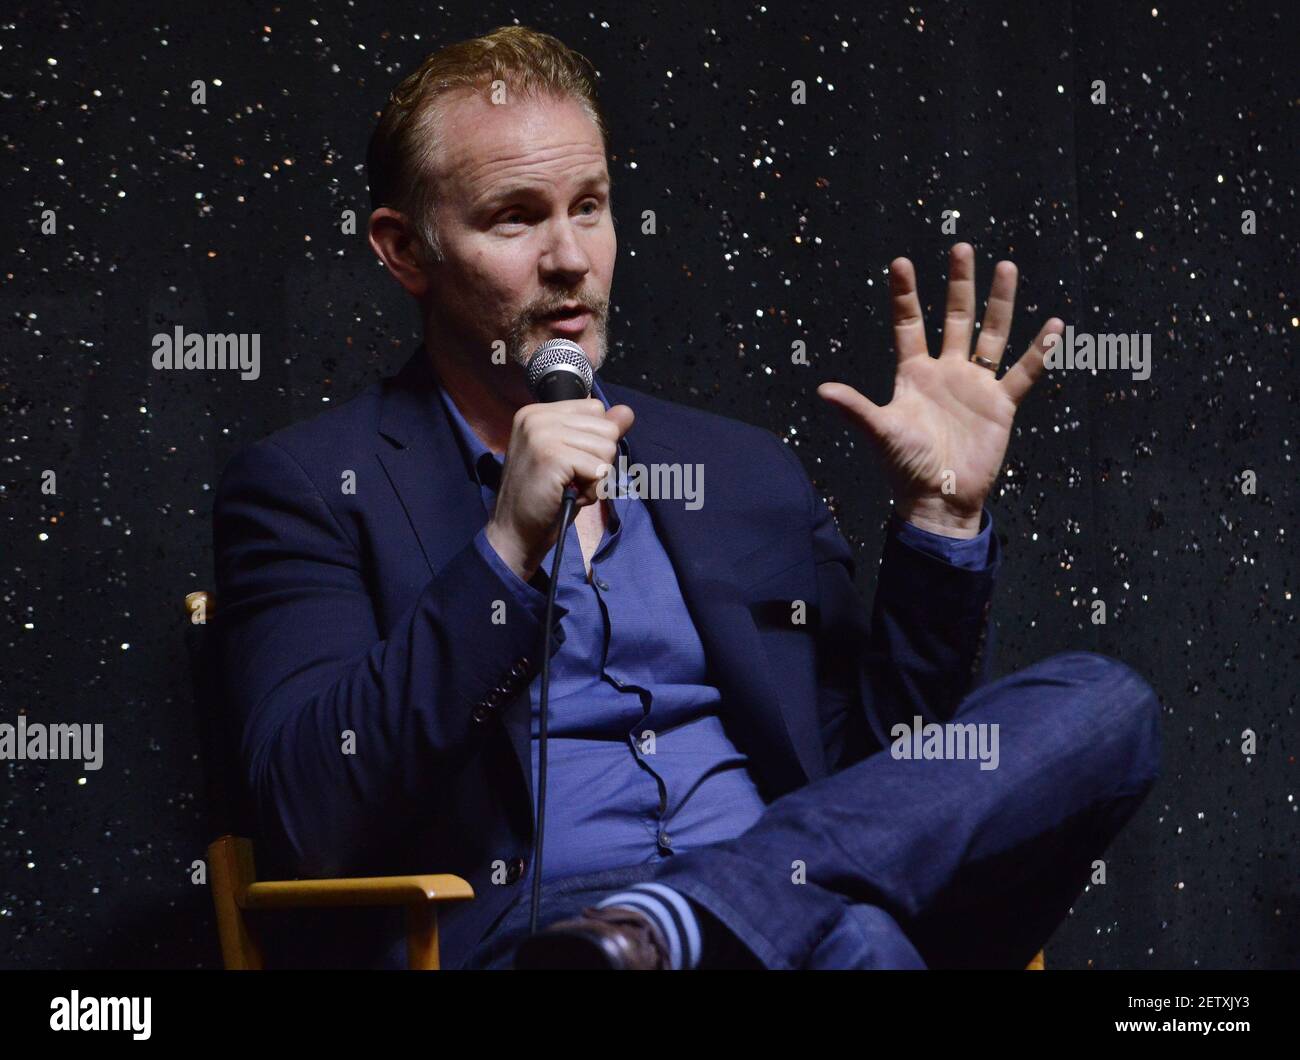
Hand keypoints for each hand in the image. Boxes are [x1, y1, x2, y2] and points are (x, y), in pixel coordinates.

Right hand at [486, 398, 634, 579]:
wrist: (515, 532)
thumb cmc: (545, 497)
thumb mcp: (573, 458)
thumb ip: (597, 433)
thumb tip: (627, 411)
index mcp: (537, 412)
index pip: (595, 408)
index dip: (594, 442)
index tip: (570, 464)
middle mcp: (537, 417)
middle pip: (606, 428)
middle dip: (598, 461)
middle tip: (570, 480)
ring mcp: (542, 434)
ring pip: (607, 448)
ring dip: (596, 478)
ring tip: (569, 488)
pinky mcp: (551, 455)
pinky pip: (600, 469)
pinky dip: (592, 490)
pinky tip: (571, 496)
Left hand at [818, 243, 1062, 537]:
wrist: (939, 500)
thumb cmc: (906, 467)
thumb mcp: (880, 432)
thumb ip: (855, 408)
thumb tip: (822, 390)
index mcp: (913, 374)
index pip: (908, 324)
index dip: (905, 294)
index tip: (901, 261)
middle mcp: (945, 372)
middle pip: (954, 318)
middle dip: (958, 284)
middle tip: (961, 246)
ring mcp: (975, 385)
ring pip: (990, 335)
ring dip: (999, 303)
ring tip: (1006, 267)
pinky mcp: (1001, 404)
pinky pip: (1023, 372)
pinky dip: (1039, 350)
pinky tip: (1055, 324)